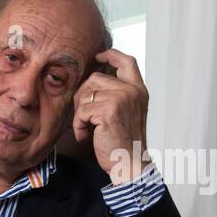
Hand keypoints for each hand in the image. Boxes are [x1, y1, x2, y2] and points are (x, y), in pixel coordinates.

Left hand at [72, 49, 149, 184]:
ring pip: (85, 95)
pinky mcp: (109, 111)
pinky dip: (78, 125)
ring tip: (86, 128)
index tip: (99, 56)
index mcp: (138, 90)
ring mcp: (121, 99)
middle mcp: (132, 91)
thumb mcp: (126, 113)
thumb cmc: (124, 142)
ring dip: (79, 114)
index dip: (112, 54)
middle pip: (95, 78)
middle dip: (82, 96)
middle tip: (83, 116)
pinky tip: (85, 135)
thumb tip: (92, 83)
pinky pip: (81, 111)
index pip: (127, 62)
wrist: (129, 162)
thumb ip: (116, 95)